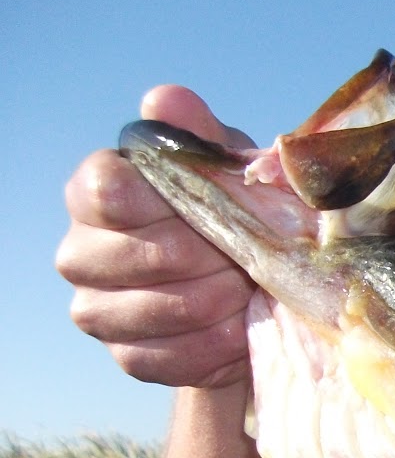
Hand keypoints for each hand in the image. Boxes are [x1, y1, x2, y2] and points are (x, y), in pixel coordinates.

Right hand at [57, 86, 256, 388]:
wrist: (246, 291)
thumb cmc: (231, 214)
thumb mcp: (226, 167)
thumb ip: (197, 134)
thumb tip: (168, 99)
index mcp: (96, 192)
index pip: (111, 191)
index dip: (173, 202)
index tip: (217, 208)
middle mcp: (80, 251)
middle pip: (146, 256)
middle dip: (216, 258)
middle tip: (252, 257)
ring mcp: (97, 310)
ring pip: (163, 311)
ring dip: (223, 303)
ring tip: (251, 290)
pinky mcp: (128, 357)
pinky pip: (174, 358)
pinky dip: (220, 346)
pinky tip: (242, 328)